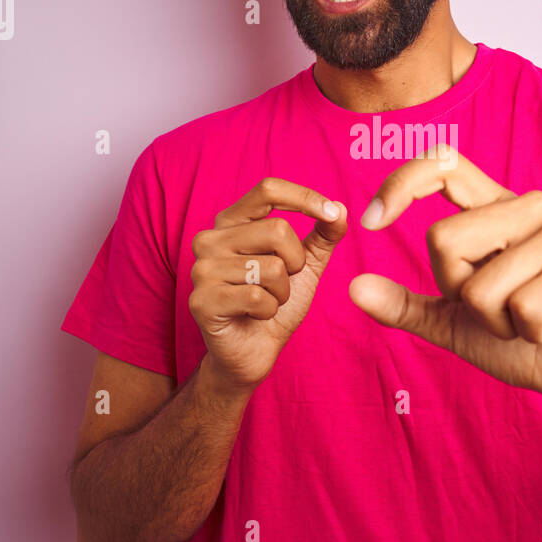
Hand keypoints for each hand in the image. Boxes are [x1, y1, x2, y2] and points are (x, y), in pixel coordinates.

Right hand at [189, 178, 346, 394]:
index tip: (332, 213)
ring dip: (282, 292)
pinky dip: (269, 310)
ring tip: (265, 302)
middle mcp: (209, 239)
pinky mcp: (201, 301)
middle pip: (279, 230)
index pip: (268, 189)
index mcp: (231, 222)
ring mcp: (201, 269)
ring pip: (273, 267)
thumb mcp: (305, 265)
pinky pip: (257, 297)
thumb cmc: (275, 303)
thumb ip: (323, 235)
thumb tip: (340, 208)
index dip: (305, 198)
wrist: (253, 352)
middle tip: (281, 284)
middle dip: (296, 263)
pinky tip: (255, 316)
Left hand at [347, 147, 541, 418]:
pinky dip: (532, 332)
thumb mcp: (454, 325)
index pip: (443, 164)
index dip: (401, 183)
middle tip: (499, 309)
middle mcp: (529, 209)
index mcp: (494, 210)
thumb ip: (405, 306)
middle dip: (458, 294)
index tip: (371, 221)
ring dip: (498, 321)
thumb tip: (351, 288)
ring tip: (530, 320)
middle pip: (444, 240)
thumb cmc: (524, 340)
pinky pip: (525, 306)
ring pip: (482, 284)